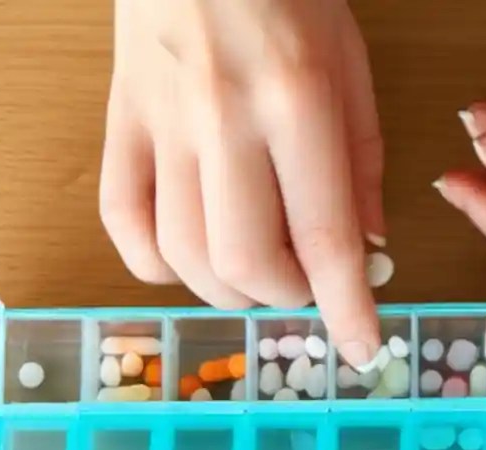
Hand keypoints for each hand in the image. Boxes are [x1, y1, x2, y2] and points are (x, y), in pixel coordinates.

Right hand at [99, 0, 386, 368]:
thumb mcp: (351, 65)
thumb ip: (362, 161)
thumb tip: (368, 250)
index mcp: (296, 100)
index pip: (325, 235)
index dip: (348, 307)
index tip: (363, 348)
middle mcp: (223, 119)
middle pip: (244, 258)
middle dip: (288, 298)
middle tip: (310, 287)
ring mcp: (159, 123)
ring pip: (182, 254)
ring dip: (229, 289)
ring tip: (261, 273)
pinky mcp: (117, 122)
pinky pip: (123, 222)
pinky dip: (157, 263)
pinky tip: (193, 257)